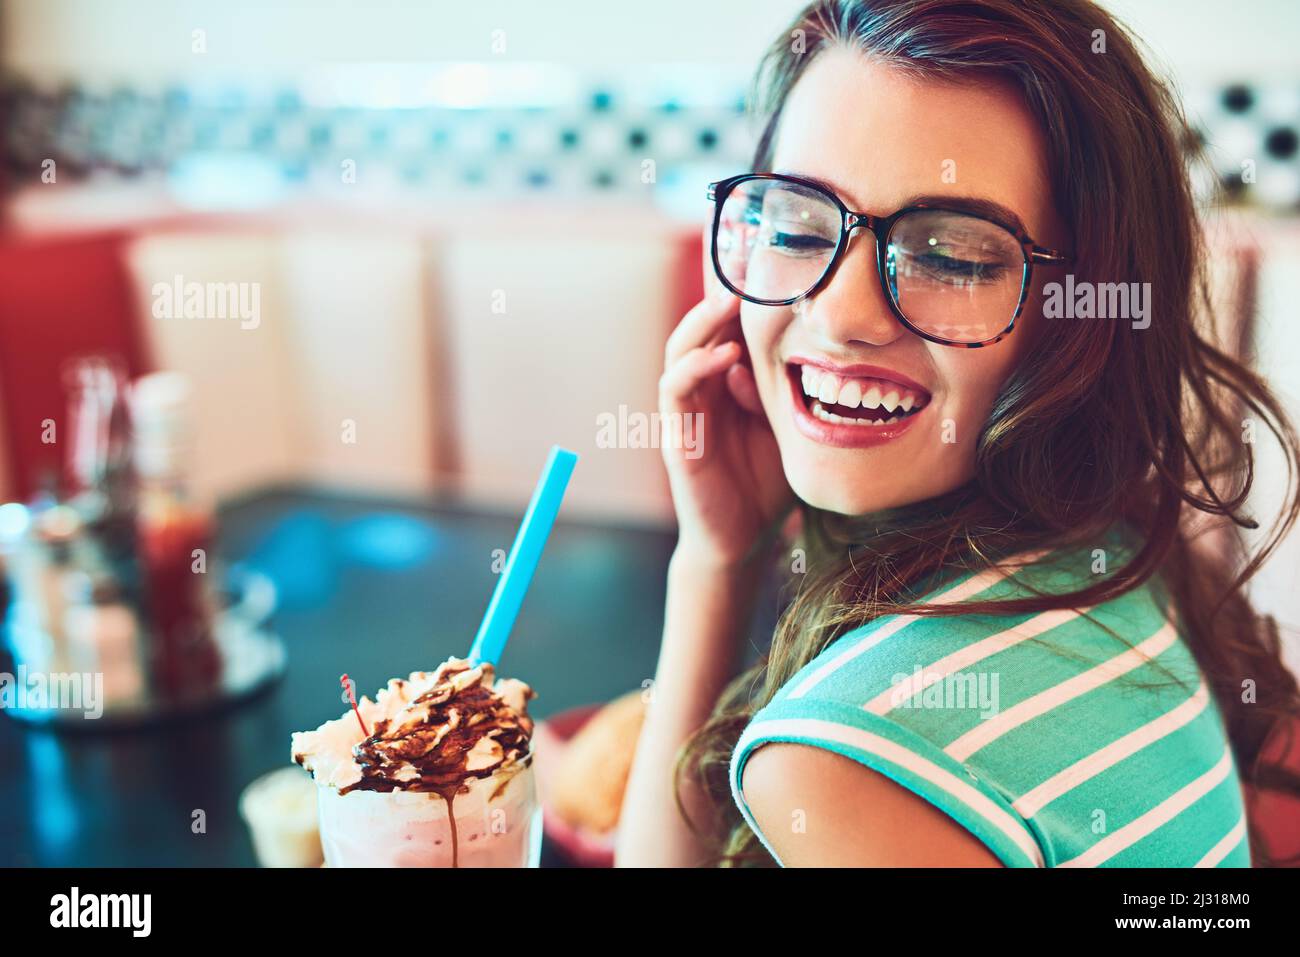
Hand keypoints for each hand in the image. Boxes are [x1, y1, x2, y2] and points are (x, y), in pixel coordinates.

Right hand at [659, 238, 793, 567]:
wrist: (744, 539)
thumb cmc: (769, 479)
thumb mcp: (790, 423)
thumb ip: (791, 386)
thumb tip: (806, 343)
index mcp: (726, 382)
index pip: (725, 327)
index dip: (739, 295)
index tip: (765, 261)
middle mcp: (701, 389)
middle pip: (699, 328)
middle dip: (720, 296)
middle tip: (748, 269)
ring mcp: (685, 411)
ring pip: (680, 350)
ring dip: (703, 323)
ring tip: (731, 302)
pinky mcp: (677, 436)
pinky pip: (675, 389)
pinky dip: (696, 367)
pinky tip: (724, 357)